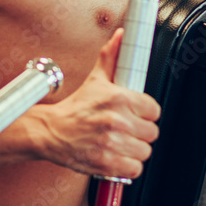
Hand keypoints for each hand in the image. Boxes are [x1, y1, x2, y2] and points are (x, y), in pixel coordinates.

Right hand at [37, 29, 160, 178]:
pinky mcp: (105, 163)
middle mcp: (117, 120)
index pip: (154, 110)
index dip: (146, 113)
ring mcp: (111, 143)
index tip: (137, 114)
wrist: (51, 131)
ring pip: (145, 151)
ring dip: (135, 150)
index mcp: (118, 98)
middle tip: (128, 130)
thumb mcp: (96, 78)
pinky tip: (118, 157)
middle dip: (142, 132)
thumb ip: (111, 56)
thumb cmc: (76, 107)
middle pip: (152, 132)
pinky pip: (134, 169)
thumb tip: (121, 36)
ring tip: (122, 144)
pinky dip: (128, 167)